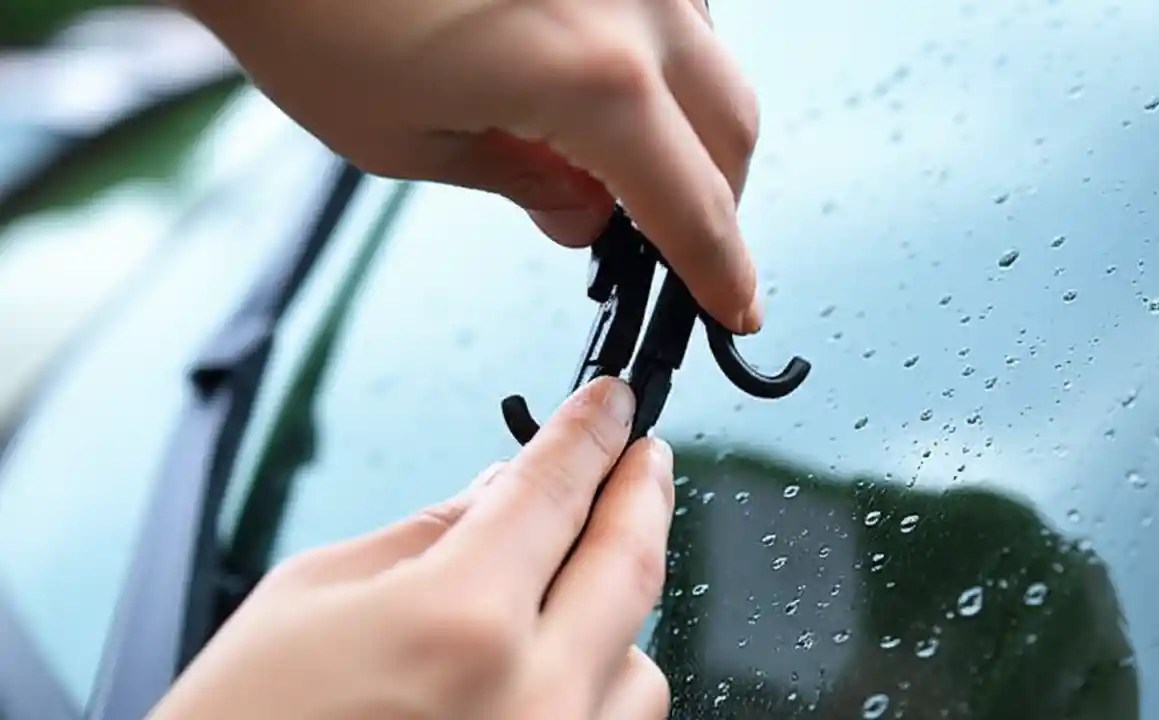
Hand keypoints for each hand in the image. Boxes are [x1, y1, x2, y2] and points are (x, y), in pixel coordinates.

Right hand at [148, 378, 674, 719]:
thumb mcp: (310, 599)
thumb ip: (425, 534)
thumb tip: (500, 488)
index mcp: (461, 624)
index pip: (554, 489)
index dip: (587, 433)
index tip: (608, 406)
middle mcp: (535, 699)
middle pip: (630, 561)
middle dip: (640, 490)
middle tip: (639, 453)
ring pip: (639, 655)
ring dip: (615, 600)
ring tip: (575, 571)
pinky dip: (597, 676)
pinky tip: (558, 654)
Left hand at [178, 0, 762, 333]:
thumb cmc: (308, 12)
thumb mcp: (412, 142)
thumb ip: (527, 185)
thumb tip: (585, 215)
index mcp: (594, 77)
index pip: (693, 202)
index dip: (721, 270)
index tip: (735, 309)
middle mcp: (634, 1)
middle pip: (732, 126)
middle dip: (717, 200)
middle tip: (675, 248)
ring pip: (712, 60)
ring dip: (690, 128)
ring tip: (620, 171)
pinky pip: (670, 9)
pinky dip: (659, 65)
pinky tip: (603, 91)